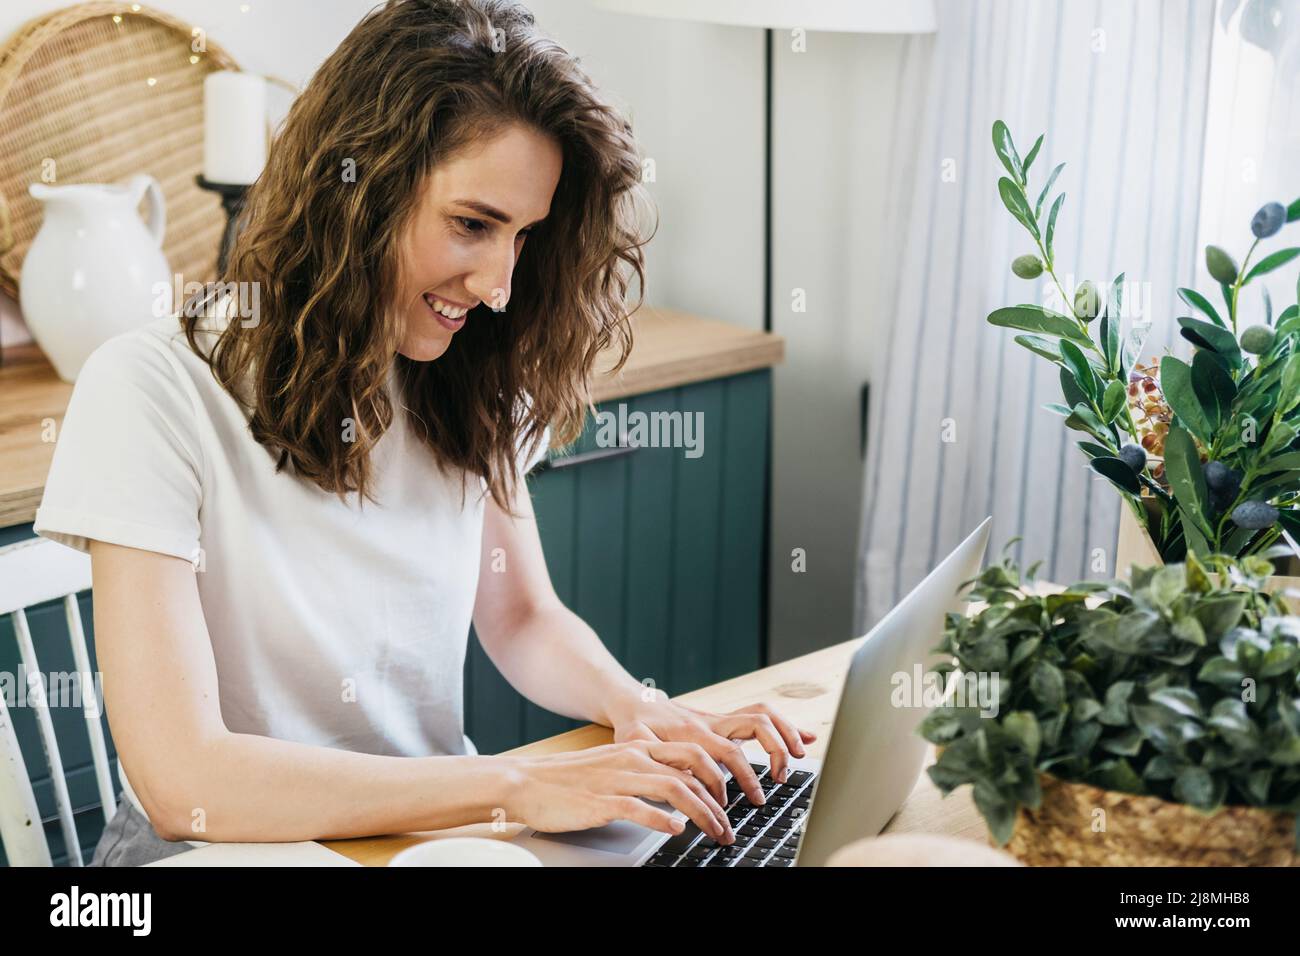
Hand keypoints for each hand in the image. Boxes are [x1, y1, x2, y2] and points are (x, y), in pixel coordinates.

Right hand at [505, 741, 735, 842]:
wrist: (525, 781)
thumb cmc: (566, 779)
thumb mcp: (611, 766)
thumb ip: (642, 773)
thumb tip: (674, 793)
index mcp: (636, 748)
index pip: (691, 754)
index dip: (717, 777)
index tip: (728, 801)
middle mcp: (632, 758)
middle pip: (691, 772)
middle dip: (718, 800)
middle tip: (728, 825)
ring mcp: (618, 778)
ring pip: (674, 789)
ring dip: (702, 813)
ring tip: (715, 831)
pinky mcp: (602, 801)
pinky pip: (640, 808)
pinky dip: (662, 819)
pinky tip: (676, 829)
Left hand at [607, 694, 816, 806]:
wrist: (634, 702)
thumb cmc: (633, 726)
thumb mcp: (633, 743)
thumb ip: (651, 758)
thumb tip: (668, 778)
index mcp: (693, 731)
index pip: (727, 752)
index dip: (741, 777)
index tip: (743, 802)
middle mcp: (712, 721)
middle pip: (756, 725)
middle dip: (774, 752)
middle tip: (778, 780)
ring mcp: (721, 719)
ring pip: (763, 715)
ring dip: (785, 733)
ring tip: (798, 756)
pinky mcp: (726, 721)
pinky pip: (760, 717)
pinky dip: (785, 726)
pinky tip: (805, 738)